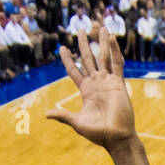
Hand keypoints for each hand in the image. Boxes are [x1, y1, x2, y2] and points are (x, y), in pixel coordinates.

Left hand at [47, 27, 134, 148]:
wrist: (116, 137)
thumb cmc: (97, 133)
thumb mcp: (77, 123)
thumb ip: (63, 116)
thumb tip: (46, 114)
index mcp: (85, 91)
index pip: (74, 70)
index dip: (68, 59)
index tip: (62, 48)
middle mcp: (96, 83)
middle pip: (88, 59)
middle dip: (83, 44)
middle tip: (80, 29)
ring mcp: (107, 82)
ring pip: (103, 57)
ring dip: (102, 42)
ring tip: (100, 27)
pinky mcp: (118, 83)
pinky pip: (116, 64)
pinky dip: (115, 51)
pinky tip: (111, 39)